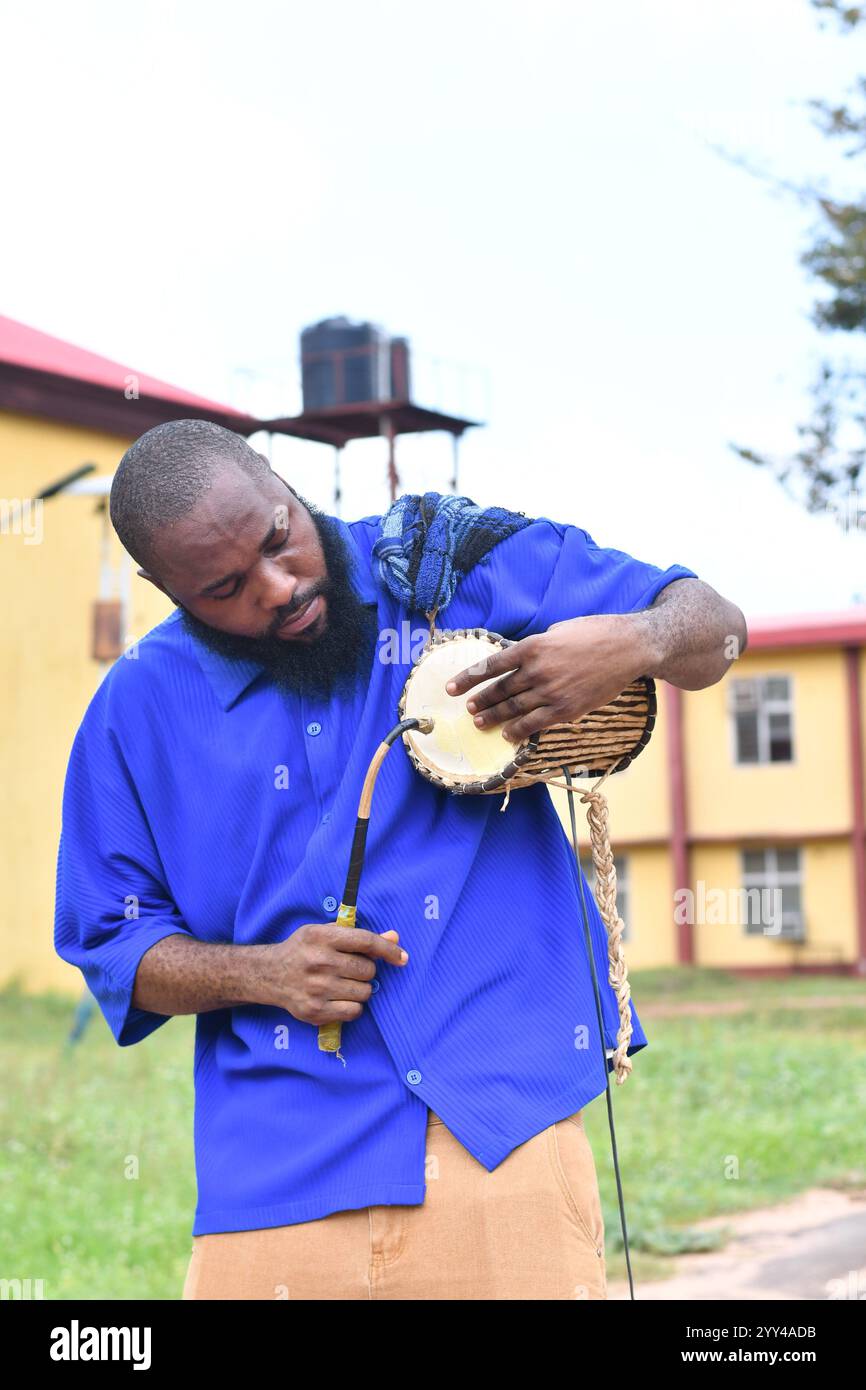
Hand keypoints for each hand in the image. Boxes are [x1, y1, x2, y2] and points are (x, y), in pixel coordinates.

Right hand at [255, 925, 407, 1025]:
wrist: (270, 974)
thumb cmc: (303, 950)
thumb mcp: (326, 934)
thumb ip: (359, 936)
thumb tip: (394, 937)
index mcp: (322, 937)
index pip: (365, 941)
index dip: (388, 949)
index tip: (402, 957)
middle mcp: (319, 962)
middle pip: (367, 970)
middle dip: (367, 971)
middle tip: (352, 970)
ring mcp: (317, 988)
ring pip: (364, 992)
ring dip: (361, 989)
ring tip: (345, 984)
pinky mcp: (315, 1011)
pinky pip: (354, 1011)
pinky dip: (354, 1006)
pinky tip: (341, 998)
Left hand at [444, 614, 652, 742]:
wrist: (628, 648)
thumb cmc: (594, 633)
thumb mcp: (558, 631)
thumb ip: (536, 647)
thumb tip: (520, 659)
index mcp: (533, 646)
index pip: (491, 665)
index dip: (468, 679)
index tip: (452, 688)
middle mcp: (537, 670)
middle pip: (499, 690)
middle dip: (479, 701)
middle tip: (467, 708)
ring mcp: (551, 692)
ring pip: (513, 709)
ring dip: (493, 717)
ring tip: (479, 722)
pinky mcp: (566, 709)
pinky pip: (535, 724)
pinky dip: (518, 731)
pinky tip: (508, 735)